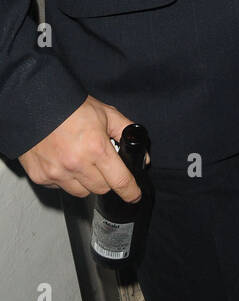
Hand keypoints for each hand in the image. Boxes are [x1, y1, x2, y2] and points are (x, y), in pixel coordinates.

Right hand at [18, 95, 147, 200]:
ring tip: (80, 160)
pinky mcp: (41, 177)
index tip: (134, 196)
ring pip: (81, 192)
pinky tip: (63, 161)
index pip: (120, 181)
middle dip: (106, 179)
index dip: (131, 192)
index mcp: (96, 148)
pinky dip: (65, 179)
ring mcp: (57, 173)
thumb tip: (142, 155)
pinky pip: (60, 187)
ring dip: (85, 182)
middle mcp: (76, 164)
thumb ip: (126, 132)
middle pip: (101, 189)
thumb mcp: (106, 113)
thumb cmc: (70, 107)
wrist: (35, 104)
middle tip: (100, 163)